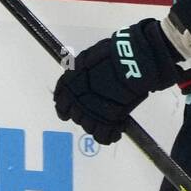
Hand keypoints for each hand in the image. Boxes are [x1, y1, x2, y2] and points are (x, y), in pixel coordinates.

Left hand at [53, 19, 180, 144]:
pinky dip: (110, 136)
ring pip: (88, 127)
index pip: (61, 100)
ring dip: (98, 125)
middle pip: (76, 116)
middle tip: (98, 112)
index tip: (69, 112)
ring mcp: (90, 111)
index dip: (65, 107)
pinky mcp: (106, 120)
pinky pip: (103, 136)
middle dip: (85, 115)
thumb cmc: (112, 54)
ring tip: (111, 123)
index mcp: (70, 82)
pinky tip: (117, 132)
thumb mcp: (90, 57)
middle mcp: (76, 99)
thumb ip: (83, 70)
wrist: (130, 62)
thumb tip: (84, 74)